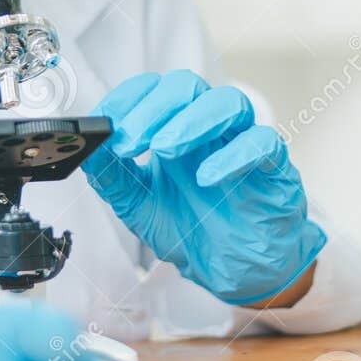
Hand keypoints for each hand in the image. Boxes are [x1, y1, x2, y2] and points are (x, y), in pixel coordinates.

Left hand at [82, 70, 326, 305]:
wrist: (237, 273)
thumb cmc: (194, 231)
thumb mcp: (140, 207)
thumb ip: (113, 178)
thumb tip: (87, 148)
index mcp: (175, 130)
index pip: (154, 90)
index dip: (129, 98)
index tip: (107, 123)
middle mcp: (209, 130)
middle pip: (188, 86)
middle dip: (154, 109)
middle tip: (131, 142)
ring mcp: (242, 145)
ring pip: (228, 102)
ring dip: (191, 120)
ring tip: (164, 151)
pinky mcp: (274, 169)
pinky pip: (262, 142)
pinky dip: (232, 155)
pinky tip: (206, 178)